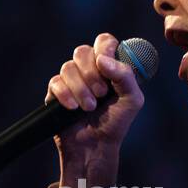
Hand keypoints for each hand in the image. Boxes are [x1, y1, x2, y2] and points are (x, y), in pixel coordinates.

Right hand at [46, 33, 144, 187]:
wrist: (96, 146)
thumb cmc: (116, 122)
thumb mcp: (132, 99)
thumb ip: (125, 76)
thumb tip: (102, 59)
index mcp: (109, 66)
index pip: (104, 41)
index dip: (104, 48)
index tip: (106, 64)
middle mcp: (89, 69)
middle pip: (82, 51)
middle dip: (91, 73)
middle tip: (101, 93)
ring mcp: (71, 80)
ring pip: (68, 67)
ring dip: (81, 88)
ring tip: (89, 107)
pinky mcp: (56, 92)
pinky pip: (56, 82)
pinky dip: (66, 95)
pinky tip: (73, 108)